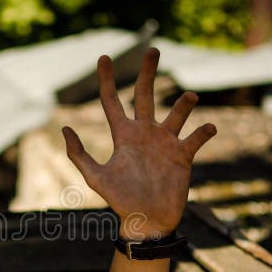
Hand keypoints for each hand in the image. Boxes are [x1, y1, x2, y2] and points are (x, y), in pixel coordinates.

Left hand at [62, 48, 215, 239]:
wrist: (146, 221)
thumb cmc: (119, 200)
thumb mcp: (95, 177)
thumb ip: (79, 154)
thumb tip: (63, 127)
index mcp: (123, 135)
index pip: (112, 101)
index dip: (107, 80)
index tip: (104, 57)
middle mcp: (145, 134)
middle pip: (145, 95)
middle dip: (149, 72)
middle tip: (153, 49)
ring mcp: (165, 143)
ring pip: (176, 113)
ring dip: (183, 104)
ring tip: (189, 97)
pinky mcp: (183, 156)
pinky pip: (196, 138)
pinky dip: (203, 131)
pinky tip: (208, 127)